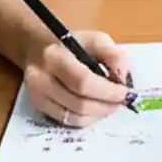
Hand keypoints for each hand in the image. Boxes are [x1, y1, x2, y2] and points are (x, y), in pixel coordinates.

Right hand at [21, 30, 135, 127]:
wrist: (39, 49)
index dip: (107, 91)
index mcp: (54, 56)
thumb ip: (113, 55)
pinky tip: (95, 108)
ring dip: (98, 114)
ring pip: (74, 117)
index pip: (83, 82)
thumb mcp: (96, 40)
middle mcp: (40, 78)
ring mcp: (37, 96)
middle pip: (79, 104)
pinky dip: (87, 119)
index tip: (124, 92)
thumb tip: (122, 78)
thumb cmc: (72, 44)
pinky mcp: (39, 107)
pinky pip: (68, 122)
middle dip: (105, 105)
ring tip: (109, 104)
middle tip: (120, 101)